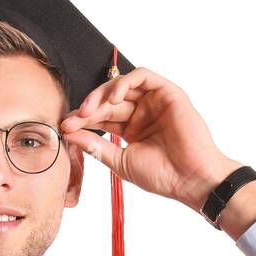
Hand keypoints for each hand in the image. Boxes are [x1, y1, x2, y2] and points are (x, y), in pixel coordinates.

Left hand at [59, 67, 242, 211]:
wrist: (190, 179)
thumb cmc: (162, 176)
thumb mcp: (121, 162)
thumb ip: (97, 147)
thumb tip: (70, 134)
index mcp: (131, 129)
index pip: (101, 118)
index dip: (82, 120)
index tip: (65, 127)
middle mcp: (142, 113)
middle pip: (108, 101)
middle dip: (87, 108)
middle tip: (73, 118)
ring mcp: (155, 102)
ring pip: (121, 86)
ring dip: (102, 94)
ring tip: (88, 110)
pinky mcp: (168, 92)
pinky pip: (142, 77)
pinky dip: (124, 83)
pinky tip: (111, 99)